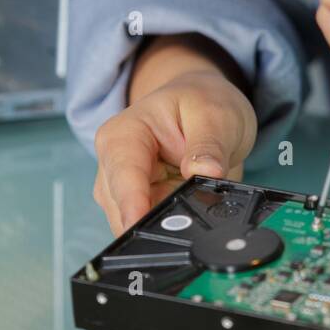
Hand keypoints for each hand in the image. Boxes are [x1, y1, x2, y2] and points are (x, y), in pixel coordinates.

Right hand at [92, 70, 257, 234]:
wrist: (202, 105)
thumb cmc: (200, 102)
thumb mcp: (215, 115)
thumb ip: (208, 147)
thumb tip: (206, 173)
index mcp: (123, 135)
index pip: (124, 175)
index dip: (133, 205)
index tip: (144, 227)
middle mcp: (114, 166)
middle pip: (125, 209)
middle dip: (160, 219)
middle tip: (197, 213)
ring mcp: (125, 190)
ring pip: (138, 225)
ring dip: (170, 222)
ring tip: (198, 200)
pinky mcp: (141, 207)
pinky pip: (154, 228)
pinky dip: (174, 225)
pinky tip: (192, 210)